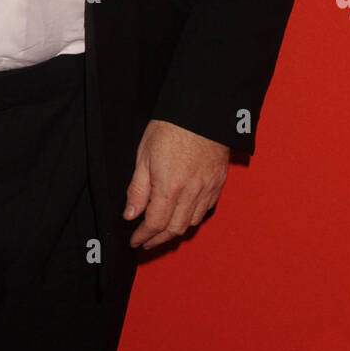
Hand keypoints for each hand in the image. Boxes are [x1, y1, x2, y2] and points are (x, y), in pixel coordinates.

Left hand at [123, 118, 229, 249]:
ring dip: (175, 231)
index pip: (155, 223)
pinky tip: (182, 214)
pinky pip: (206, 210)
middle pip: (174, 229)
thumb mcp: (144, 155)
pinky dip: (192, 217)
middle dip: (157, 239)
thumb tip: (130, 214)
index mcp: (170, 186)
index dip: (143, 236)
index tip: (135, 241)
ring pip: (191, 222)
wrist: (201, 109)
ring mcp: (208, 188)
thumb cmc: (170, 127)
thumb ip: (138, 189)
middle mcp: (191, 192)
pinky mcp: (219, 182)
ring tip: (162, 231)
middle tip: (145, 241)